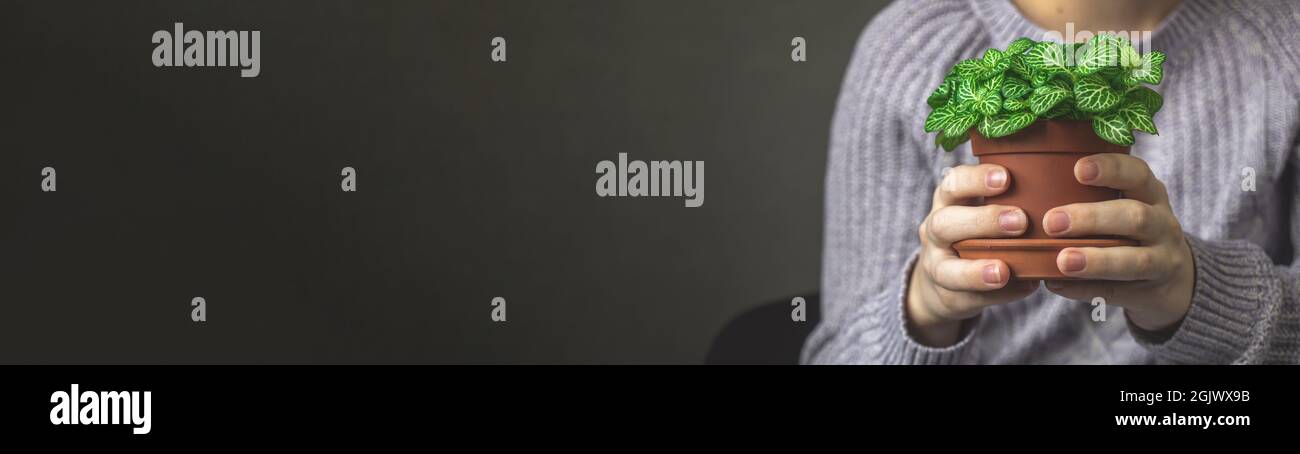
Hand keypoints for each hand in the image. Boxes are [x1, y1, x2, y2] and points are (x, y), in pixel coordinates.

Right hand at [906, 164, 1038, 346]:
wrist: (941, 281)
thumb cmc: (976, 234)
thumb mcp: (981, 208)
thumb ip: (1010, 198)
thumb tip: (1063, 185)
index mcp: (947, 202)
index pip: (953, 183)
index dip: (976, 180)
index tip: (1006, 177)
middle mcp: (935, 231)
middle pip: (945, 223)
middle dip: (982, 222)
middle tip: (1020, 221)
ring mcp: (937, 266)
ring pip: (948, 269)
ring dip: (977, 270)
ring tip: (1004, 271)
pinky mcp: (947, 296)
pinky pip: (968, 298)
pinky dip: (998, 295)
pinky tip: (1024, 288)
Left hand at [1043, 154, 1194, 332]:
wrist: (1171, 280)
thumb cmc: (1128, 231)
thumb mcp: (1124, 204)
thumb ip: (1088, 195)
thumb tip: (1023, 188)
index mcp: (1151, 194)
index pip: (1138, 173)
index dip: (1111, 169)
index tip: (1078, 169)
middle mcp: (1162, 224)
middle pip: (1136, 217)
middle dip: (1092, 218)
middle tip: (1052, 222)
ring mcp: (1163, 260)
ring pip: (1135, 260)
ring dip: (1096, 260)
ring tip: (1062, 260)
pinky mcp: (1152, 292)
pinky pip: (1117, 292)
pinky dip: (1085, 289)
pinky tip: (1056, 284)